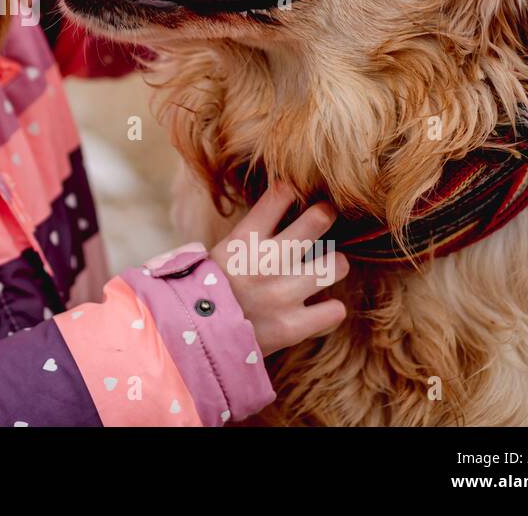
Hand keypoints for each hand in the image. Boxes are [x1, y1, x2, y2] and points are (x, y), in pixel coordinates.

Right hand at [215, 182, 347, 355]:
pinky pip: (335, 311)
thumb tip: (281, 205)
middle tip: (323, 219)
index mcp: (243, 239)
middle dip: (325, 215)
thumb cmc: (208, 289)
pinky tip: (317, 307)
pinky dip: (329, 310)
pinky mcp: (292, 327)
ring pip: (337, 264)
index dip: (292, 191)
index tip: (295, 195)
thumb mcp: (219, 251)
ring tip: (324, 268)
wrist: (190, 338)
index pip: (281, 194)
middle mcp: (266, 262)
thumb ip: (250, 232)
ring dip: (333, 265)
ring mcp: (282, 294)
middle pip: (319, 219)